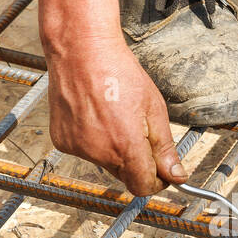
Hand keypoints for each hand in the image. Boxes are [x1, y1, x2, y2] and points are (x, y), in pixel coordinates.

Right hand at [45, 33, 186, 196]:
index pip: (143, 186)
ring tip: (113, 116)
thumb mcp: (154, 108)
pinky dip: (93, 140)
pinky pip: (84, 150)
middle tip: (138, 131)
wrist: (81, 50)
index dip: (156, 180)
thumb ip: (164, 147)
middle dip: (136, 162)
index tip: (161, 170)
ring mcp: (77, 147)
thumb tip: (175, 174)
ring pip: (105, 163)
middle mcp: (99, 152)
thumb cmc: (117, 71)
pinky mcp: (62, 140)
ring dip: (114, 150)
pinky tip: (95, 115)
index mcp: (125, 146)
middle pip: (125, 176)